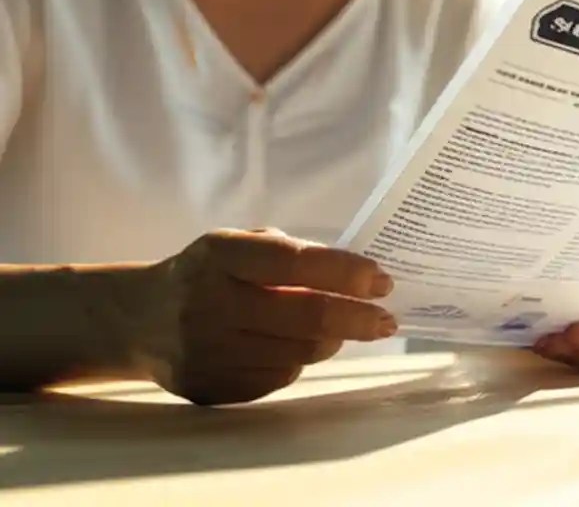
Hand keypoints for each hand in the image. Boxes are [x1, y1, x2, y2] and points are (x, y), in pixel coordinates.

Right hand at [128, 228, 397, 404]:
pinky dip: (298, 361)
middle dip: (358, 318)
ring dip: (333, 341)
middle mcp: (208, 303)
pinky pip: (277, 377)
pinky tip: (294, 347)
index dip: (345, 273)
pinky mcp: (208, 387)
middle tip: (387, 320)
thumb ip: (289, 255)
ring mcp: (206, 351)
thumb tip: (356, 278)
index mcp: (217, 255)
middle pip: (305, 317)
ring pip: (299, 353)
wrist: (136, 319)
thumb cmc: (206, 275)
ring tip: (342, 329)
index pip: (294, 262)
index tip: (381, 281)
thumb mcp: (236, 247)